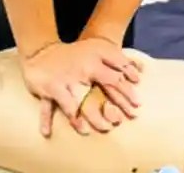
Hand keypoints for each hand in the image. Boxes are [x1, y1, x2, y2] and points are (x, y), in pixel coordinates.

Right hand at [20, 38, 141, 136]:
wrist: (44, 50)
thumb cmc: (78, 54)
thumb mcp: (98, 50)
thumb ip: (119, 61)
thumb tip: (140, 75)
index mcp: (92, 64)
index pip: (113, 79)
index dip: (126, 93)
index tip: (137, 105)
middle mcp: (78, 73)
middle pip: (92, 96)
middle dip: (102, 112)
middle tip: (114, 124)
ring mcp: (62, 82)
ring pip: (71, 104)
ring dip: (77, 118)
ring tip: (86, 131)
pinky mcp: (48, 88)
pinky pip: (47, 106)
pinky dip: (46, 119)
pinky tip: (47, 133)